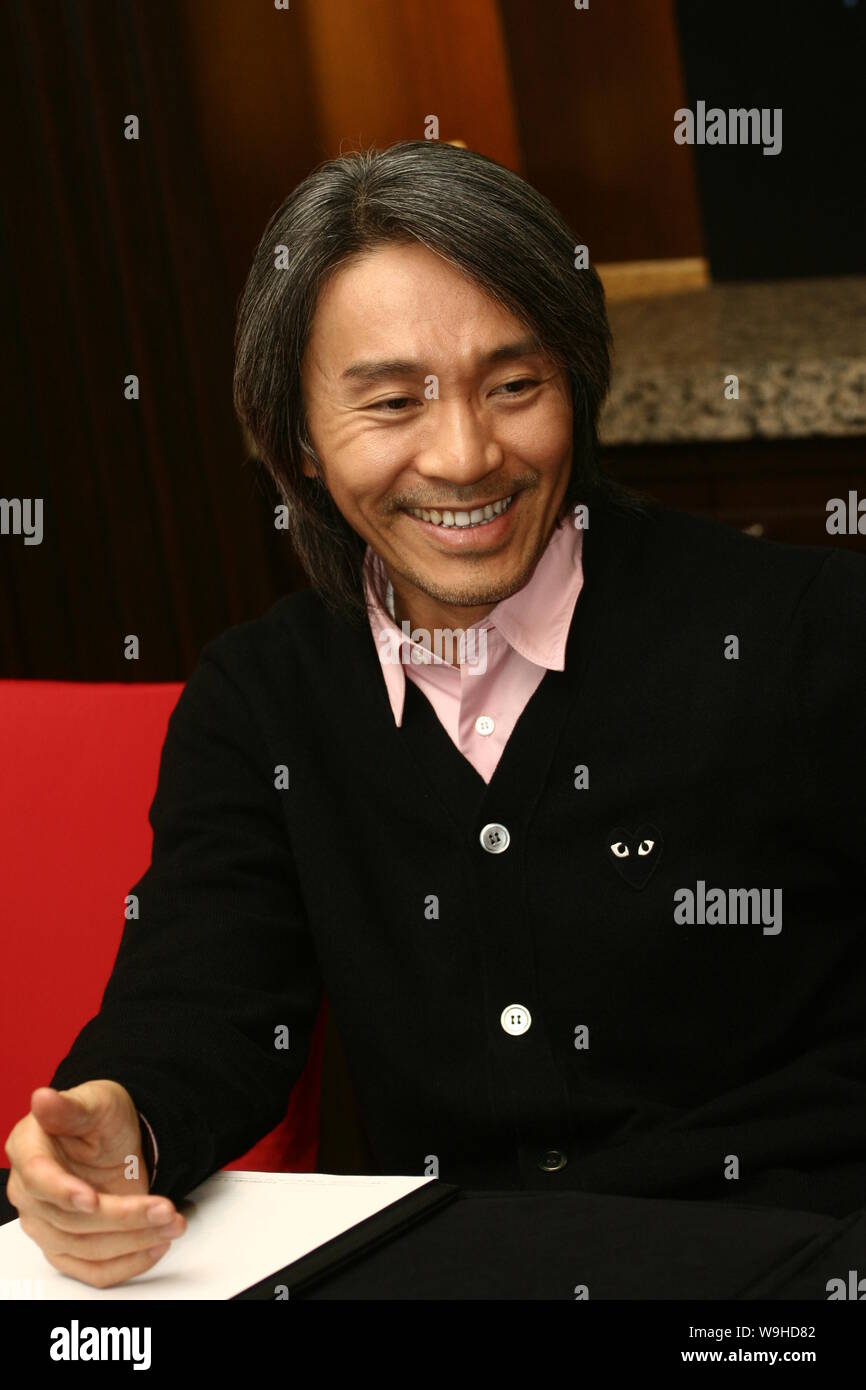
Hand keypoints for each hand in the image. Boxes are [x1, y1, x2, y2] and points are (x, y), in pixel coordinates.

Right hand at [4, 1080, 186, 1287]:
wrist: (118, 1139)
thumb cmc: (101, 1117)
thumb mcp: (95, 1102)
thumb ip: (69, 1108)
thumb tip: (43, 1099)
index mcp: (28, 1149)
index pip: (38, 1178)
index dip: (63, 1192)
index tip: (92, 1199)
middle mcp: (30, 1192)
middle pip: (71, 1219)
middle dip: (123, 1216)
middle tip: (165, 1208)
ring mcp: (45, 1224)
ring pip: (87, 1247)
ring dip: (134, 1239)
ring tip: (173, 1222)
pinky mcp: (66, 1247)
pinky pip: (92, 1270)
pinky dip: (127, 1263)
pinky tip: (157, 1244)